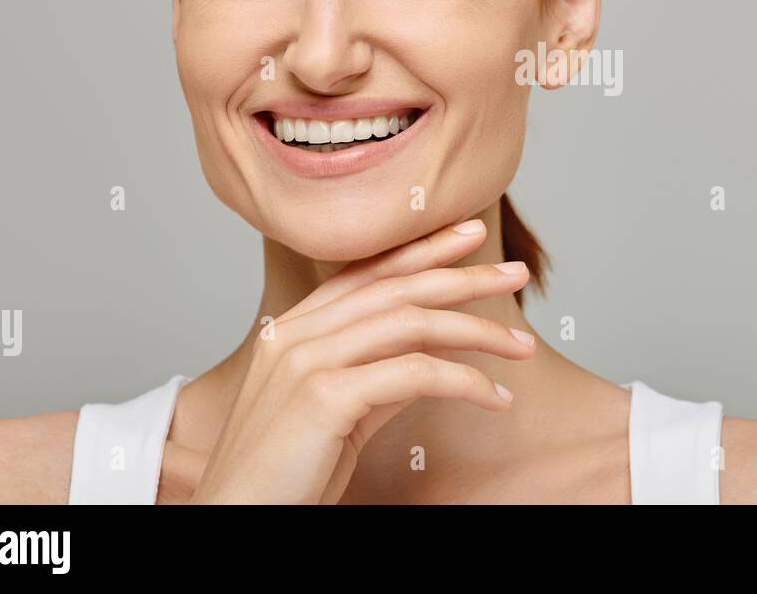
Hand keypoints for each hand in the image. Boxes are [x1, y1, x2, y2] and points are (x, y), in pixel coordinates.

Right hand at [189, 218, 533, 502]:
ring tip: (522, 346)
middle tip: (517, 273)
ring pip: (412, 323)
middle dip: (464, 275)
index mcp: (292, 329)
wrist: (234, 520)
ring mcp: (306, 361)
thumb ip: (377, 374)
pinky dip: (465, 382)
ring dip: (478, 331)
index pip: (369, 271)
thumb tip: (433, 355)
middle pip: (397, 287)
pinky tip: (495, 397)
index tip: (470, 234)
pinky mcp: (324, 397)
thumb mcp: (336, 412)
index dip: (423, 249)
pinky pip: (415, 373)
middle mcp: (295, 334)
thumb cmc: (282, 476)